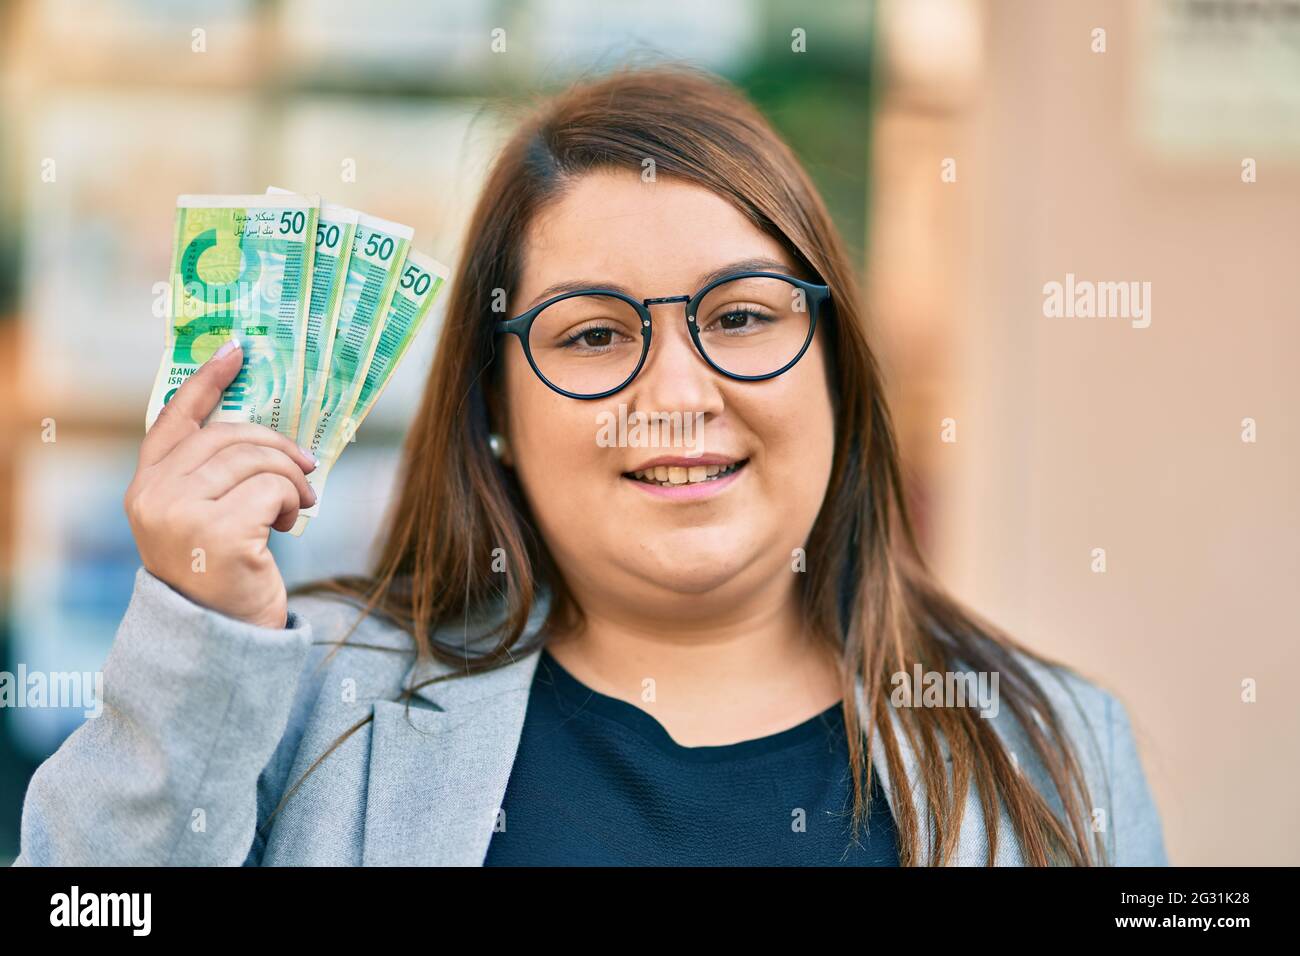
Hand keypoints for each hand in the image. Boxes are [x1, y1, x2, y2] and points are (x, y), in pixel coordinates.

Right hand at [124, 340, 317, 628]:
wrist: (222, 640)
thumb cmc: (222, 575)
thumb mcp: (204, 519)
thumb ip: (212, 476)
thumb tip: (261, 432)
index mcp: (146, 486)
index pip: (174, 418)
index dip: (208, 380)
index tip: (238, 350)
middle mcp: (154, 495)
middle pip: (231, 435)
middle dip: (279, 447)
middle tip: (307, 468)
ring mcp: (181, 514)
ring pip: (257, 460)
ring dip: (292, 479)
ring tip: (299, 505)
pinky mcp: (217, 533)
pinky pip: (273, 488)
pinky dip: (293, 501)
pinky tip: (289, 526)